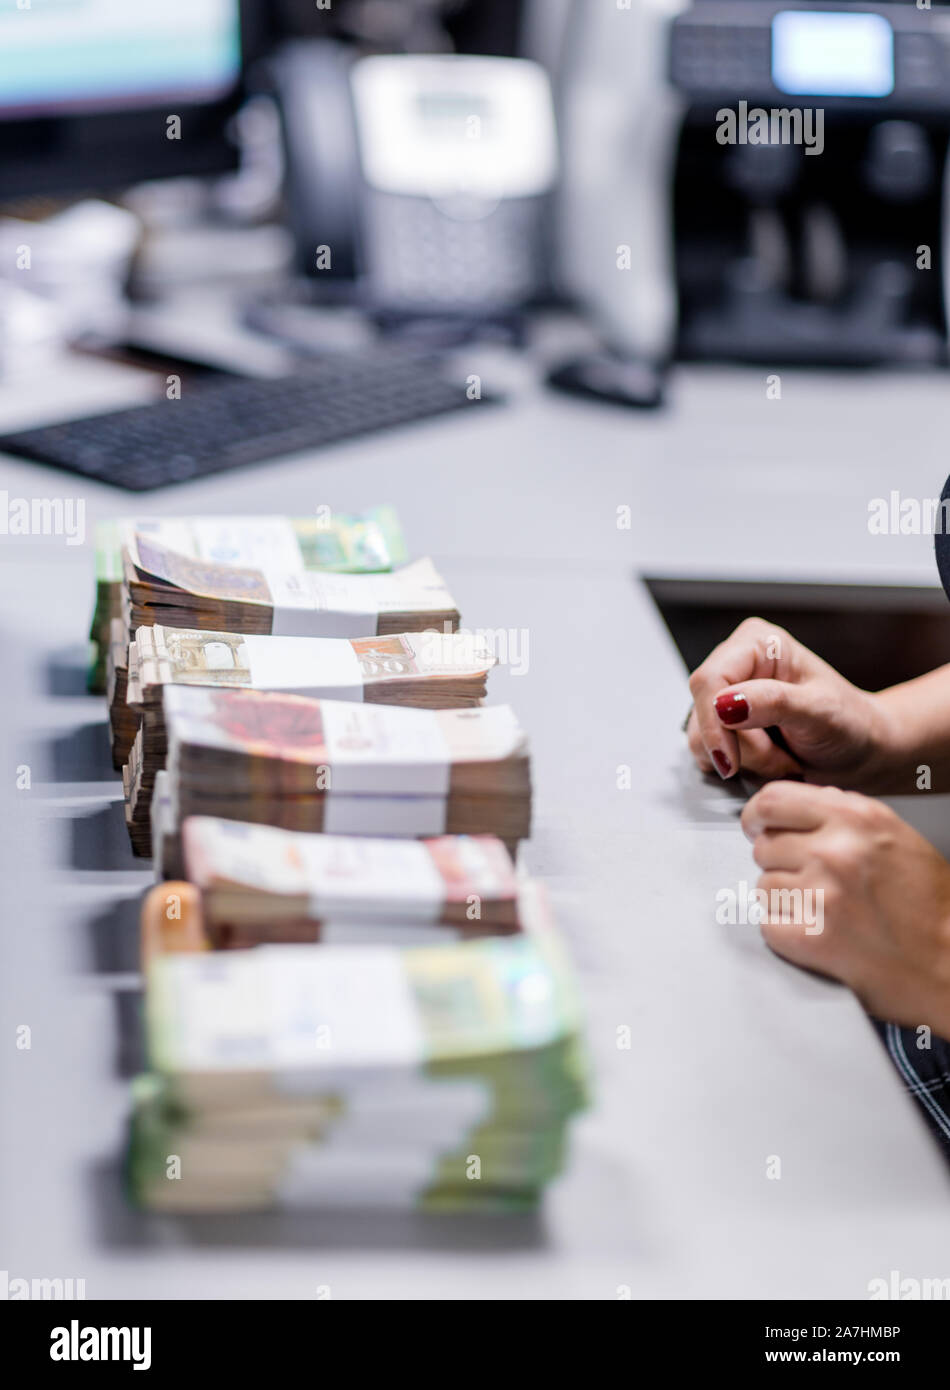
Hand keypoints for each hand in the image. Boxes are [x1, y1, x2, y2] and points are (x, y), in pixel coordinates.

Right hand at [686, 617, 897, 788]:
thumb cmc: (851, 724)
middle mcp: (738, 664)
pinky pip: (708, 752)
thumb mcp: (820, 711)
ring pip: (701, 737)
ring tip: (783, 762)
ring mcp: (728, 696)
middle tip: (781, 761)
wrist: (861, 750)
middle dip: (739, 747)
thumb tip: (725, 704)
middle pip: (702, 711)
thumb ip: (774, 703)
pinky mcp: (723, 724)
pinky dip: (740, 767)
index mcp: (758, 643)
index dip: (714, 723)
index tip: (731, 759)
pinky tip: (771, 763)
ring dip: (743, 761)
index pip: (709, 680)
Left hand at [742, 780, 949, 1034]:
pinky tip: (819, 930)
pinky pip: (767, 922)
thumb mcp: (893, 835)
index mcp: (855, 817)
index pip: (772, 800)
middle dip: (779, 862)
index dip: (756, 816)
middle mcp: (834, 850)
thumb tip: (792, 808)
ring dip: (786, 898)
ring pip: (763, 885)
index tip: (755, 826)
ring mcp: (819, 894)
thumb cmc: (929, 903)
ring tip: (825, 909)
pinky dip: (786, 929)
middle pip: (763, 846)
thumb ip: (841, 816)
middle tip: (810, 880)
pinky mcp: (809, 937)